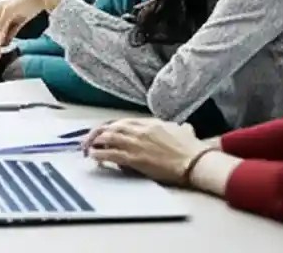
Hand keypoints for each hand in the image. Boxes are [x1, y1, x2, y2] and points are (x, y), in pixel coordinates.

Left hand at [83, 119, 209, 185]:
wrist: (195, 161)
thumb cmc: (192, 148)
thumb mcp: (182, 131)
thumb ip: (176, 128)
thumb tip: (183, 128)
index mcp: (149, 122)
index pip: (122, 122)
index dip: (110, 127)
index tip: (103, 132)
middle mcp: (139, 130)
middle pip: (110, 127)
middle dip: (96, 133)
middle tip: (88, 140)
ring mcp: (135, 143)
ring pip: (107, 138)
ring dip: (94, 142)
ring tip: (87, 148)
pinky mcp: (134, 158)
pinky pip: (110, 154)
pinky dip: (98, 154)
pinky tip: (92, 156)